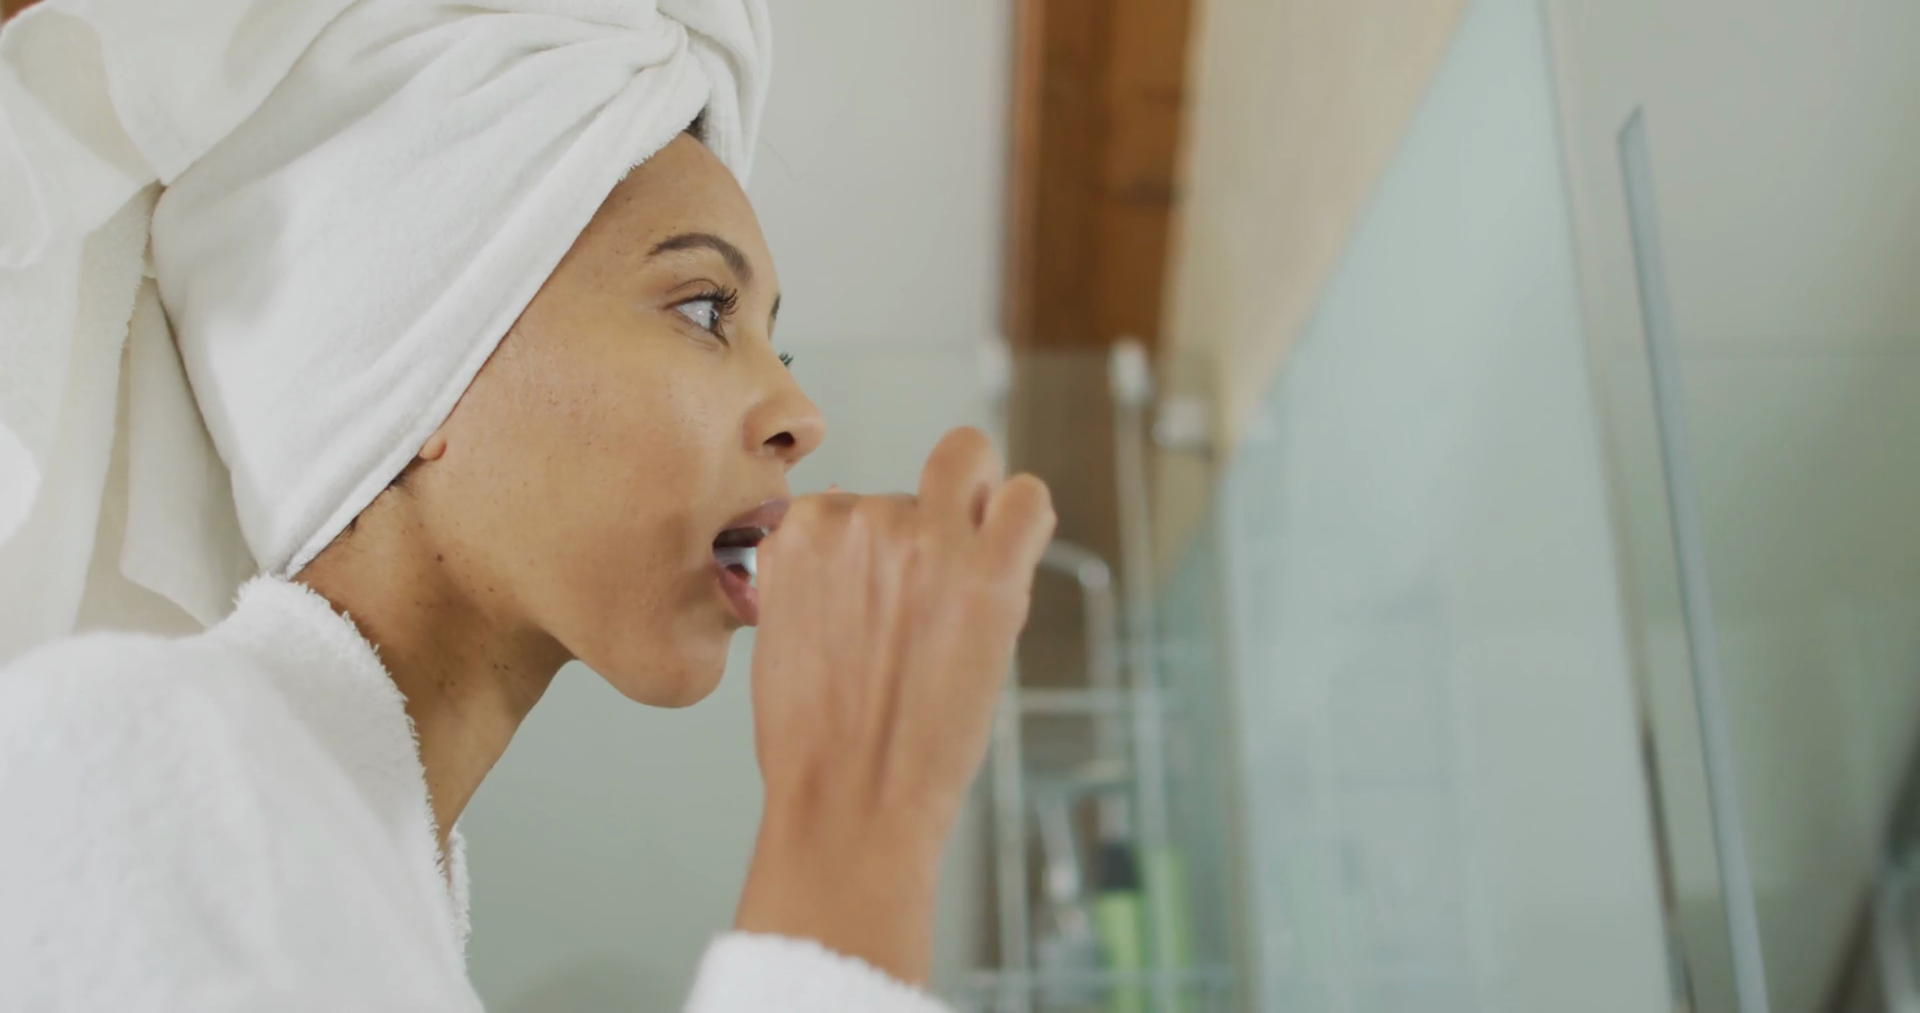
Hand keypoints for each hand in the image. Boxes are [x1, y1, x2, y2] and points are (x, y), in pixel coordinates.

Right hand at [733, 427, 1054, 983]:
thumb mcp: (787, 633)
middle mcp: (860, 520)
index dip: (874, 553)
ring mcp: (924, 539)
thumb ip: (819, 568)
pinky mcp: (988, 573)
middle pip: (912, 491)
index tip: (879, 603)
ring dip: (973, 529)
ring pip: (969, 479)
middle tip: (928, 608)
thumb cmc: (818, 737)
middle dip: (925, 534)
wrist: (852, 802)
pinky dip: (1025, 515)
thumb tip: (846, 514)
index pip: (849, 500)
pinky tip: (1013, 556)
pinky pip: (1027, 497)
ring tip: (958, 611)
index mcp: (800, 532)